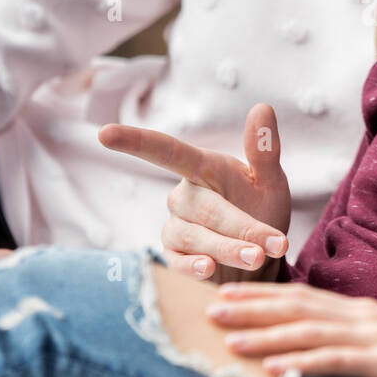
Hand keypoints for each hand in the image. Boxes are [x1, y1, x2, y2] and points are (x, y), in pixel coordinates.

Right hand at [98, 104, 290, 283]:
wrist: (262, 256)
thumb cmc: (262, 209)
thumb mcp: (269, 180)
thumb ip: (264, 150)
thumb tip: (263, 107)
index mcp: (202, 169)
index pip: (166, 152)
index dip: (136, 141)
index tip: (104, 133)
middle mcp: (183, 196)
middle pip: (203, 208)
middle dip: (239, 227)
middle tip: (272, 245)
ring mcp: (176, 227)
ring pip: (193, 236)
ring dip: (227, 248)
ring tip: (257, 258)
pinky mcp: (175, 256)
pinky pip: (178, 261)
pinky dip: (194, 266)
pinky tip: (209, 270)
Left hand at [207, 281, 376, 376]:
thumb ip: (360, 340)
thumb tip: (326, 345)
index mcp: (364, 311)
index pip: (304, 297)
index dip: (264, 295)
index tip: (229, 294)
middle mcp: (364, 316)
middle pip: (297, 307)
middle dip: (252, 307)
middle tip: (212, 306)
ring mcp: (375, 337)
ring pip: (308, 331)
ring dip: (266, 335)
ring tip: (229, 337)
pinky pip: (335, 362)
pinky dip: (301, 363)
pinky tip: (276, 369)